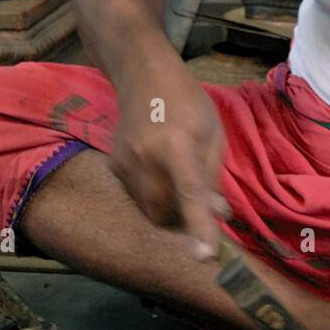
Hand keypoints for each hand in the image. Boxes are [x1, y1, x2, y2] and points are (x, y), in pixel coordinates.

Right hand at [109, 68, 226, 259]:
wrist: (142, 74)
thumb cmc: (187, 102)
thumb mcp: (213, 133)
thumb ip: (212, 176)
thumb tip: (216, 215)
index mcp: (178, 146)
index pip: (190, 194)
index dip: (199, 226)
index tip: (206, 255)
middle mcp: (145, 158)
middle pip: (164, 214)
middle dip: (184, 218)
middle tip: (200, 202)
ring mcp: (124, 162)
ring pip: (148, 210)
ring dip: (168, 207)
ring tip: (178, 178)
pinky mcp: (113, 165)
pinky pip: (136, 196)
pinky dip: (152, 193)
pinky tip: (158, 167)